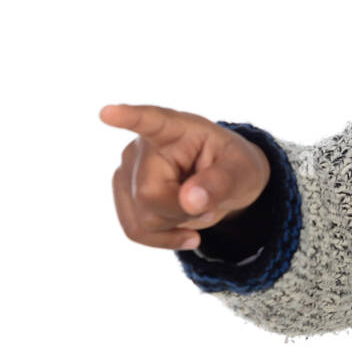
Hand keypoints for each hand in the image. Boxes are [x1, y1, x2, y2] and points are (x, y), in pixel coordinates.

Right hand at [100, 103, 270, 250]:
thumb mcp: (244, 171)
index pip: (150, 121)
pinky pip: (135, 231)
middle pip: (149, 194)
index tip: (107, 112)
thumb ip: (221, 182)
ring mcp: (127, 170)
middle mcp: (143, 146)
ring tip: (196, 207)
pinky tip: (186, 233)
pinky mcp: (123, 194)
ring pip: (142, 220)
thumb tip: (189, 201)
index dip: (129, 117)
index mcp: (177, 128)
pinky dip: (164, 239)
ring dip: (176, 226)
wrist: (226, 181)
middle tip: (208, 202)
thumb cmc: (234, 167)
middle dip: (183, 211)